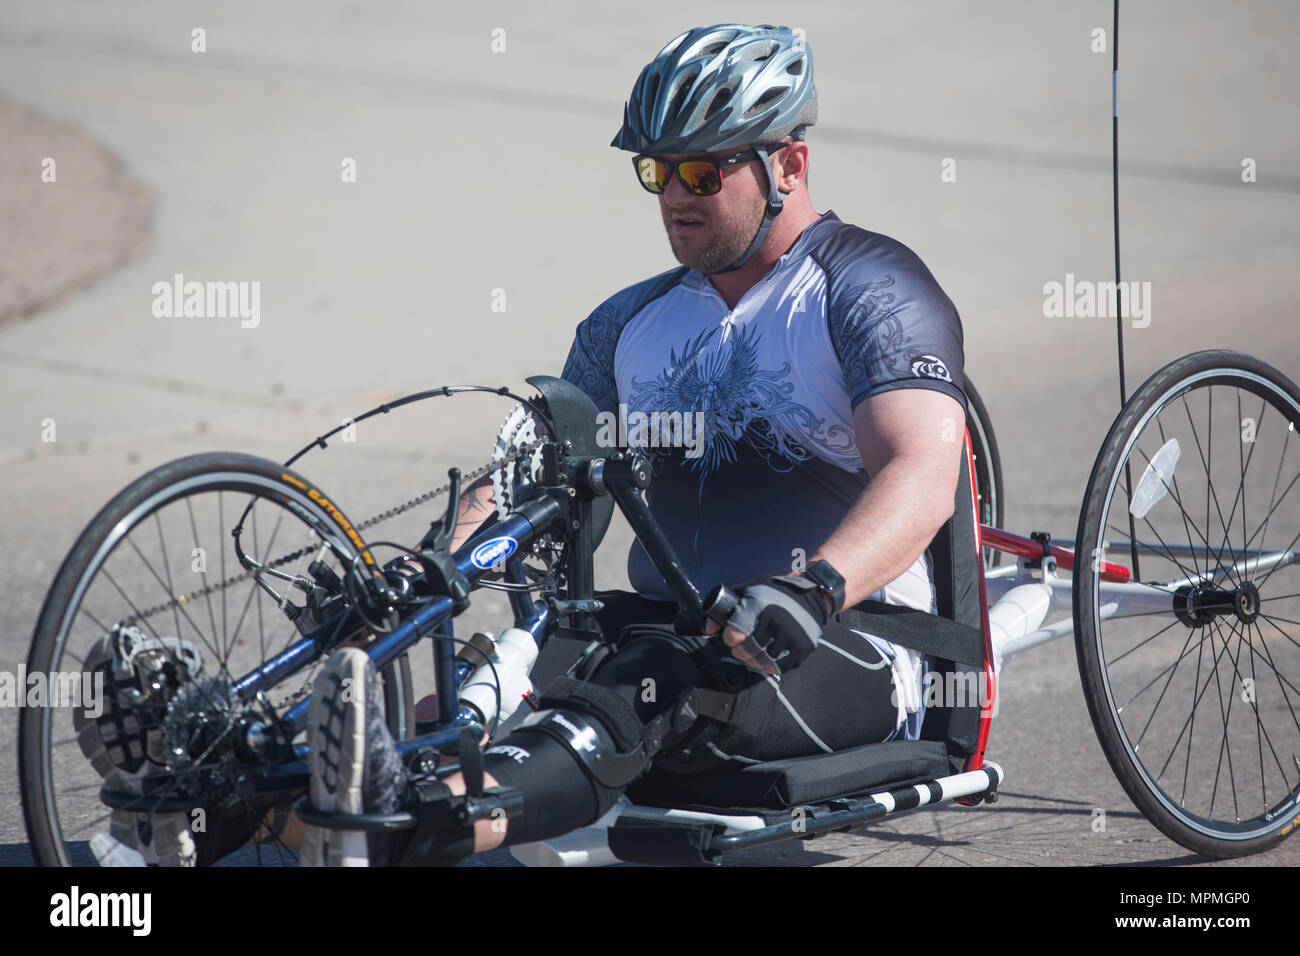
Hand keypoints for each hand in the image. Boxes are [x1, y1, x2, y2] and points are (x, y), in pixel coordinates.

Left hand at [703, 575, 830, 677]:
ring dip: (754, 661)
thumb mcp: (749, 591)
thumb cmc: (774, 594)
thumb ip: (726, 606)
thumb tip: (707, 629)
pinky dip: (770, 666)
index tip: (731, 637)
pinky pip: (779, 667)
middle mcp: (776, 620)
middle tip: (742, 647)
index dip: (729, 638)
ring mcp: (790, 636)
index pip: (734, 633)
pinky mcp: (801, 648)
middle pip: (747, 650)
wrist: (810, 596)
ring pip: (762, 661)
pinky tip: (768, 657)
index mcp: (760, 605)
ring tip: (754, 653)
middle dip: (740, 651)